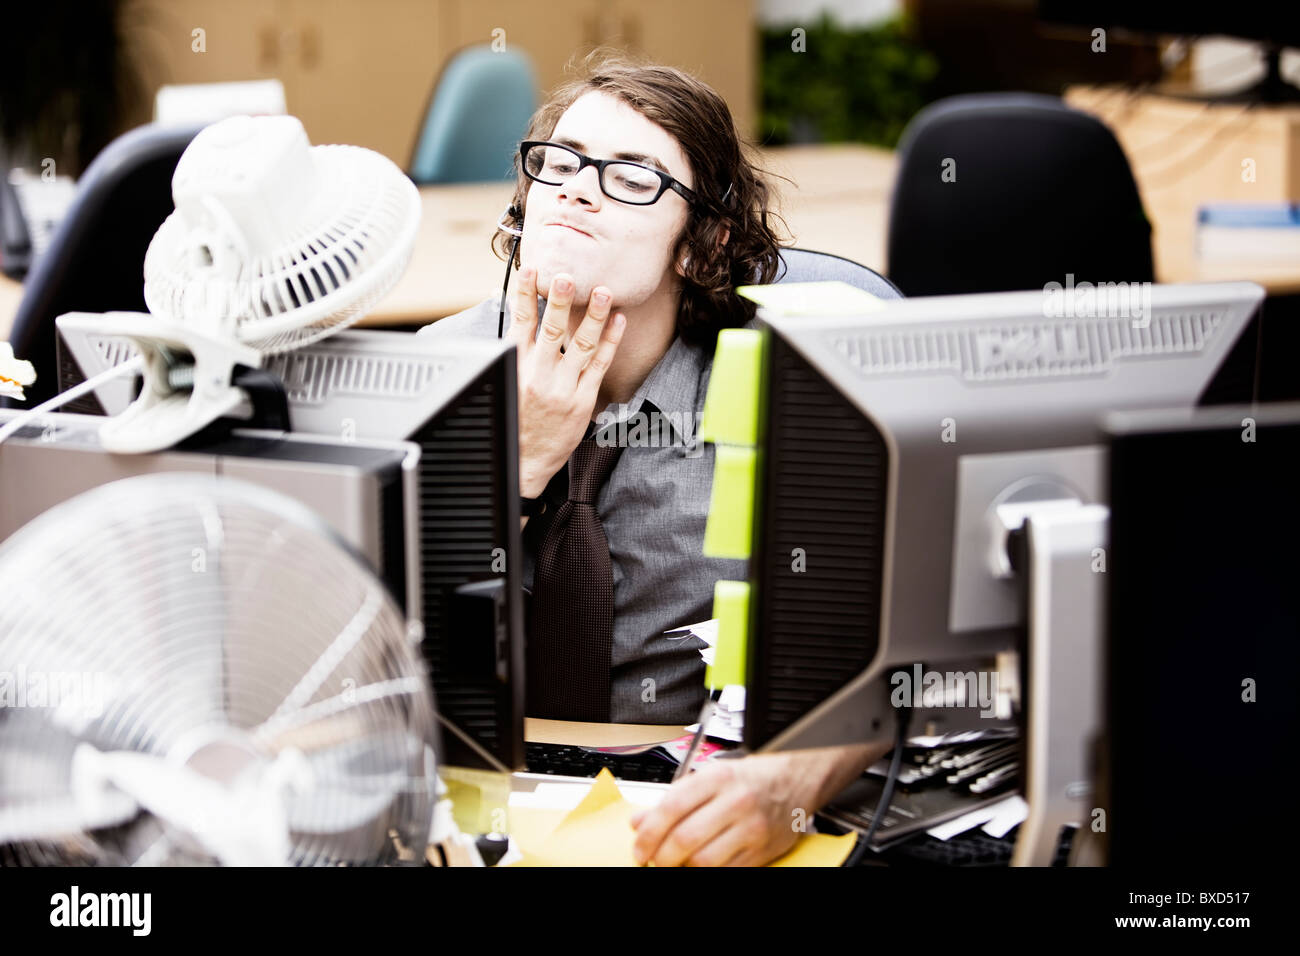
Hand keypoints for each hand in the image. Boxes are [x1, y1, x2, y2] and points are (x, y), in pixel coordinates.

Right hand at [506, 265, 625, 498]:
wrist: (524, 463)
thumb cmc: (515, 421)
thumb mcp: (507, 385)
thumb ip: (516, 355)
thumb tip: (521, 324)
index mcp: (517, 367)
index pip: (520, 323)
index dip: (524, 295)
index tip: (531, 270)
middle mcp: (540, 375)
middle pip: (552, 329)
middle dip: (559, 300)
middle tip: (568, 275)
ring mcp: (563, 388)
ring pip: (581, 345)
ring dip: (593, 316)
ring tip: (604, 291)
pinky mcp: (583, 401)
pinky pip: (599, 366)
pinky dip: (610, 342)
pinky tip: (618, 321)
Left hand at [628, 753, 809, 866]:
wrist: (795, 781)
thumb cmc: (750, 778)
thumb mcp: (709, 777)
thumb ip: (673, 799)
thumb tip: (640, 822)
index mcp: (718, 778)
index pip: (672, 808)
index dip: (649, 833)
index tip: (640, 848)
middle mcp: (736, 801)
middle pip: (685, 838)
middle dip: (661, 856)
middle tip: (654, 859)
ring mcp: (751, 828)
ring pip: (704, 861)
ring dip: (682, 867)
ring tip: (676, 862)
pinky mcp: (762, 851)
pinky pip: (726, 871)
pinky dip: (706, 872)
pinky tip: (699, 866)